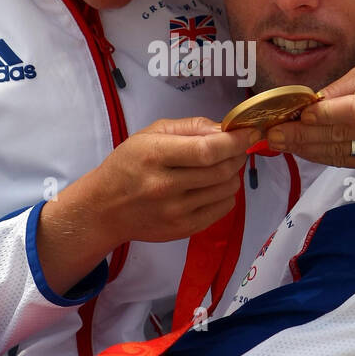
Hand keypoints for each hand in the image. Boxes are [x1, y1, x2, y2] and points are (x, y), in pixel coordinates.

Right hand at [73, 116, 258, 247]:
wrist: (105, 209)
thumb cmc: (128, 165)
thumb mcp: (150, 134)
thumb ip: (190, 127)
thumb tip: (225, 129)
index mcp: (155, 155)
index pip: (207, 150)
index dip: (235, 141)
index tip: (249, 132)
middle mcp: (166, 185)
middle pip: (221, 170)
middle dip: (237, 154)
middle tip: (236, 148)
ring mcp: (176, 211)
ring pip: (226, 189)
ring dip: (232, 174)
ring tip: (221, 166)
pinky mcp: (184, 229)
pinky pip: (222, 209)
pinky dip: (226, 194)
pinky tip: (213, 186)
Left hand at [263, 64, 354, 171]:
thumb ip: (344, 87)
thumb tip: (310, 102)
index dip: (325, 114)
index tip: (298, 114)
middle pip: (343, 134)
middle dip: (302, 135)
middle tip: (272, 134)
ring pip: (342, 152)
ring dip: (307, 149)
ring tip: (279, 143)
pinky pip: (350, 162)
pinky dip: (324, 156)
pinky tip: (304, 150)